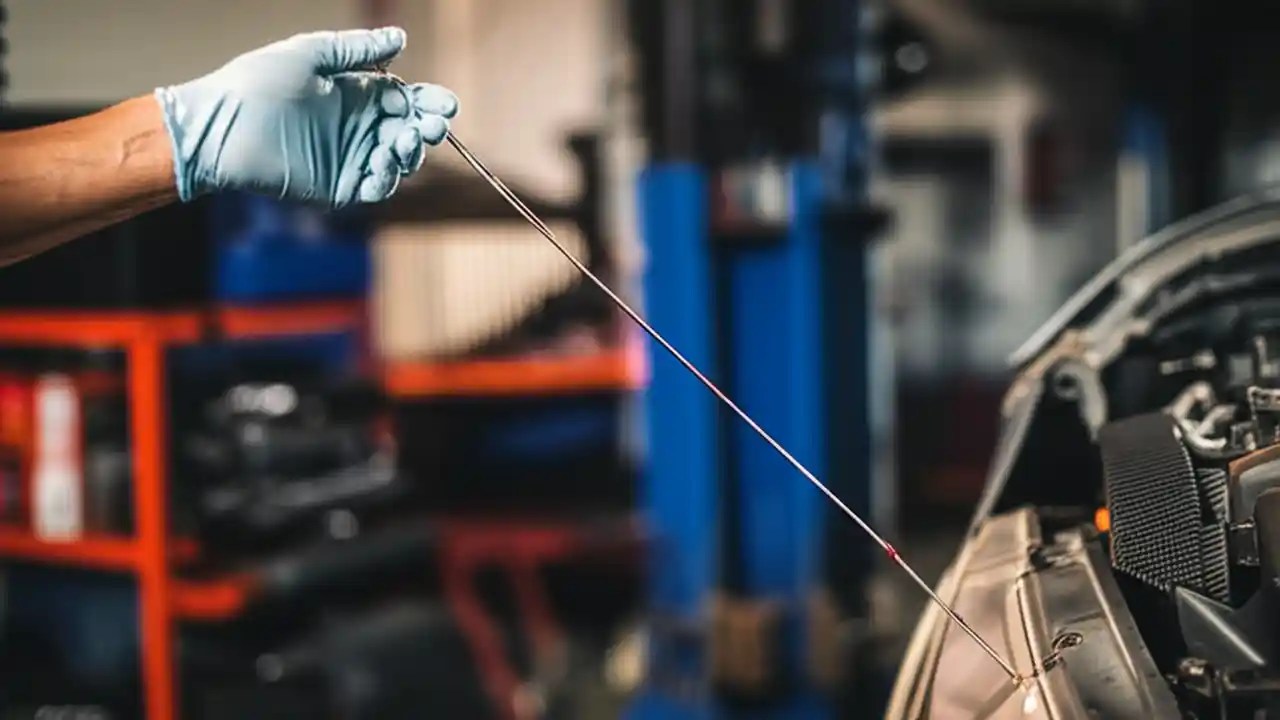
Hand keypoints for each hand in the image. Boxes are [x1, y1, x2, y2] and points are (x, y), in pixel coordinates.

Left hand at [154, 27, 457, 207]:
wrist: (219, 125)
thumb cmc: (256, 83)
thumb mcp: (310, 54)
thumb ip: (357, 50)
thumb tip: (400, 38)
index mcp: (355, 95)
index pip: (405, 100)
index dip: (429, 102)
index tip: (446, 104)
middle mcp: (357, 128)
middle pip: (408, 131)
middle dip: (427, 128)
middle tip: (433, 125)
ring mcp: (348, 159)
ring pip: (398, 161)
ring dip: (410, 152)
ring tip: (404, 139)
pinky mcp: (337, 187)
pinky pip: (374, 187)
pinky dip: (386, 178)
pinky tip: (383, 161)